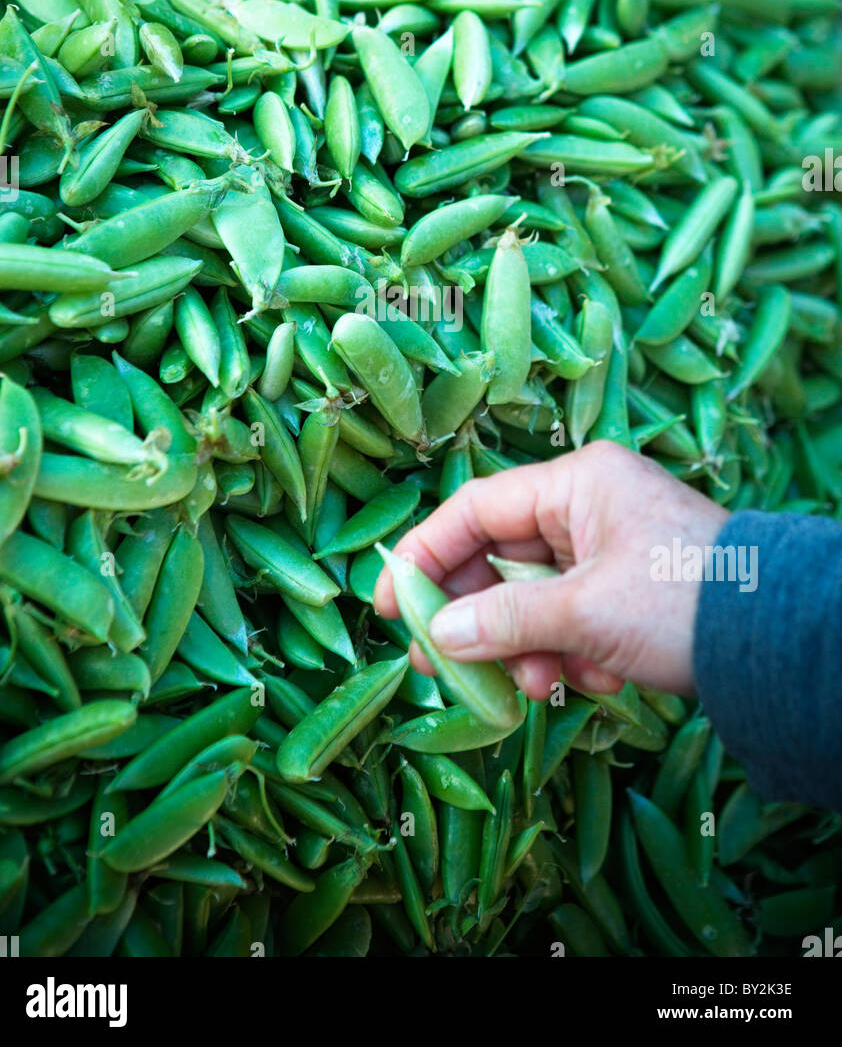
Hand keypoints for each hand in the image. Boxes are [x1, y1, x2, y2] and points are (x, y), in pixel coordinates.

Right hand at [374, 441, 729, 700]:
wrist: (779, 643)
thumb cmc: (681, 603)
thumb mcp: (582, 613)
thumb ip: (500, 619)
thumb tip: (435, 637)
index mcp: (577, 482)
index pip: (475, 508)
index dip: (424, 556)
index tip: (389, 605)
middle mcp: (590, 506)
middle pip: (500, 558)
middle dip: (479, 619)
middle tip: (443, 668)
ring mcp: (612, 548)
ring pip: (535, 597)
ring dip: (530, 647)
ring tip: (544, 686)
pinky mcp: (630, 589)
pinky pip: (573, 617)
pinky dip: (574, 653)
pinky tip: (601, 679)